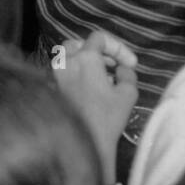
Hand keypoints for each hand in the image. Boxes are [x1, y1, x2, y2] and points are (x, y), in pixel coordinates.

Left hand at [52, 30, 138, 172]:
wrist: (83, 146)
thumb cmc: (107, 118)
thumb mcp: (128, 93)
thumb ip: (127, 73)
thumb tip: (120, 69)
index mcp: (85, 58)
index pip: (100, 38)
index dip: (118, 47)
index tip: (131, 64)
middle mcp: (67, 63)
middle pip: (79, 44)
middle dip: (98, 51)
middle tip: (113, 65)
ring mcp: (56, 77)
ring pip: (68, 58)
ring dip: (86, 62)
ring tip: (104, 78)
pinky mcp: (53, 91)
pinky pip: (64, 73)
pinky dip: (78, 74)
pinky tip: (92, 91)